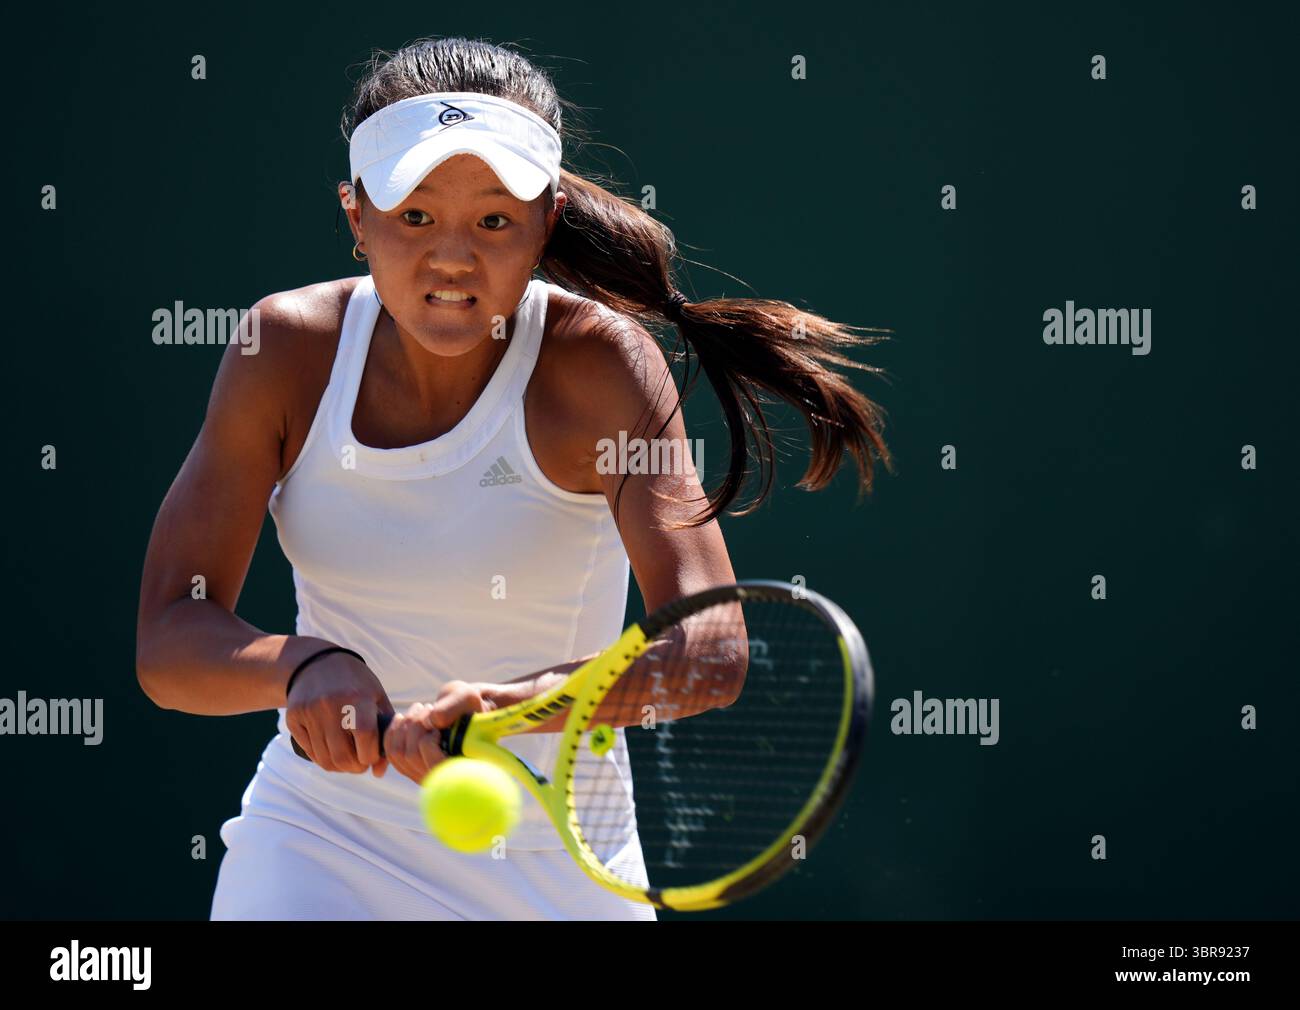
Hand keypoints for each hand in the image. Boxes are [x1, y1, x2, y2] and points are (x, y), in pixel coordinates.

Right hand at [286, 649, 393, 776]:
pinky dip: (323, 758)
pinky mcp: (294, 718)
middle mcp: (331, 705)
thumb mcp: (376, 699)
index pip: (365, 739)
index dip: (371, 756)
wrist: (316, 663)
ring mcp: (309, 712)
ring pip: (325, 760)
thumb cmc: (355, 683)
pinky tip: (332, 748)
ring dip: (340, 766)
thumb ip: (384, 733)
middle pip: (343, 757)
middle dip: (356, 767)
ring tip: (348, 757)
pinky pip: (310, 752)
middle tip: (360, 762)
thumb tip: (379, 772)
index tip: (373, 755)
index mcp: (357, 698)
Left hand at [386, 681, 495, 784]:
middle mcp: (444, 779)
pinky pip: (392, 755)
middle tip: (428, 707)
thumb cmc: (469, 704)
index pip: (434, 765)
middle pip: (412, 756)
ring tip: (419, 709)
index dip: (429, 742)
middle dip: (415, 725)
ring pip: (399, 754)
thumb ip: (451, 709)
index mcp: (464, 768)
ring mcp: (428, 776)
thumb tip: (430, 722)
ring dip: (405, 726)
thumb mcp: (467, 699)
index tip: (438, 725)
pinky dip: (393, 733)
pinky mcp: (414, 770)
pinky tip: (401, 718)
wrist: (466, 710)